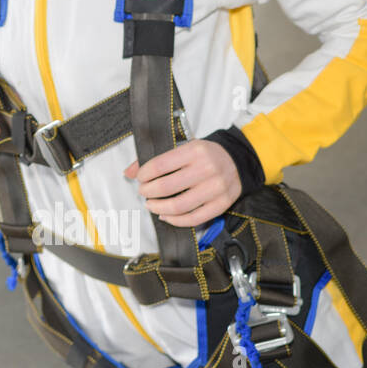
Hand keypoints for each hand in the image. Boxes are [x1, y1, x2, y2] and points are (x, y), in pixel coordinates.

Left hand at [124, 139, 240, 226]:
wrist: (237, 160)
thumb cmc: (205, 155)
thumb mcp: (183, 147)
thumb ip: (156, 159)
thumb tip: (129, 172)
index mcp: (195, 151)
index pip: (160, 165)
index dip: (144, 174)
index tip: (140, 178)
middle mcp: (207, 169)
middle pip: (166, 187)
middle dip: (148, 192)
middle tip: (144, 192)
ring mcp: (216, 188)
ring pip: (179, 206)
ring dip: (158, 208)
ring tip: (151, 205)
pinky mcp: (222, 204)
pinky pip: (194, 218)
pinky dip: (175, 220)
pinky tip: (166, 216)